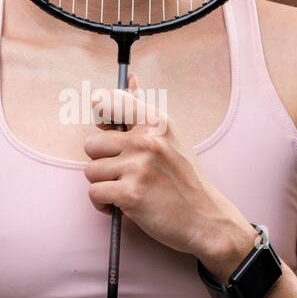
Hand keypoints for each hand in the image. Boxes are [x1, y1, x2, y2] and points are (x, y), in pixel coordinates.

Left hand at [84, 72, 255, 272]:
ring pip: (91, 171)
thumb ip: (143, 110)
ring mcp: (138, 167)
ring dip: (103, 185)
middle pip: (92, 144)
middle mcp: (146, 141)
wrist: (206, 219)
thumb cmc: (184, 180)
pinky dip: (103, 204)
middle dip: (102, 162)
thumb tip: (131, 78)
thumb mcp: (171, 137)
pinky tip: (121, 206)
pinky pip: (95, 193)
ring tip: (125, 190)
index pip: (111, 101)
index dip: (101, 114)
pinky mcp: (130, 194)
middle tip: (123, 173)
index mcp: (156, 123)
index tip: (107, 129)